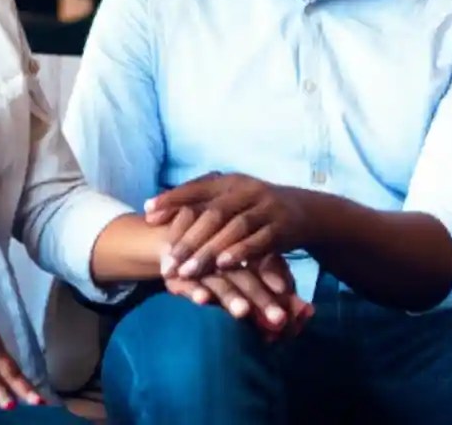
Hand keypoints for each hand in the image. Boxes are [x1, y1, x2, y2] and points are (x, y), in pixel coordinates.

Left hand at [147, 173, 305, 279]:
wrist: (304, 212)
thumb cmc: (255, 209)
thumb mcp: (230, 199)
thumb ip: (197, 203)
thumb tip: (150, 210)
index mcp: (230, 181)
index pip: (196, 189)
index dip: (172, 199)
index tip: (147, 214)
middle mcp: (248, 190)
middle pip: (213, 213)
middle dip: (188, 239)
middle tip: (167, 262)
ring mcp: (267, 207)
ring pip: (234, 228)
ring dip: (210, 251)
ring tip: (188, 271)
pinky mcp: (283, 227)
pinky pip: (260, 240)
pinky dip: (241, 253)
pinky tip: (223, 266)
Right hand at [166, 254, 313, 341]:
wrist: (171, 236)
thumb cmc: (216, 256)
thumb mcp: (242, 267)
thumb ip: (272, 287)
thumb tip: (308, 314)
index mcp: (243, 249)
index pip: (264, 264)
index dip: (275, 278)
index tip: (288, 295)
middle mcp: (224, 255)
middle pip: (245, 277)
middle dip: (261, 299)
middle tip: (279, 320)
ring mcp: (200, 264)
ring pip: (219, 281)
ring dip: (231, 297)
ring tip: (244, 313)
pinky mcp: (176, 271)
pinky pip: (187, 283)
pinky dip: (195, 291)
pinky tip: (202, 301)